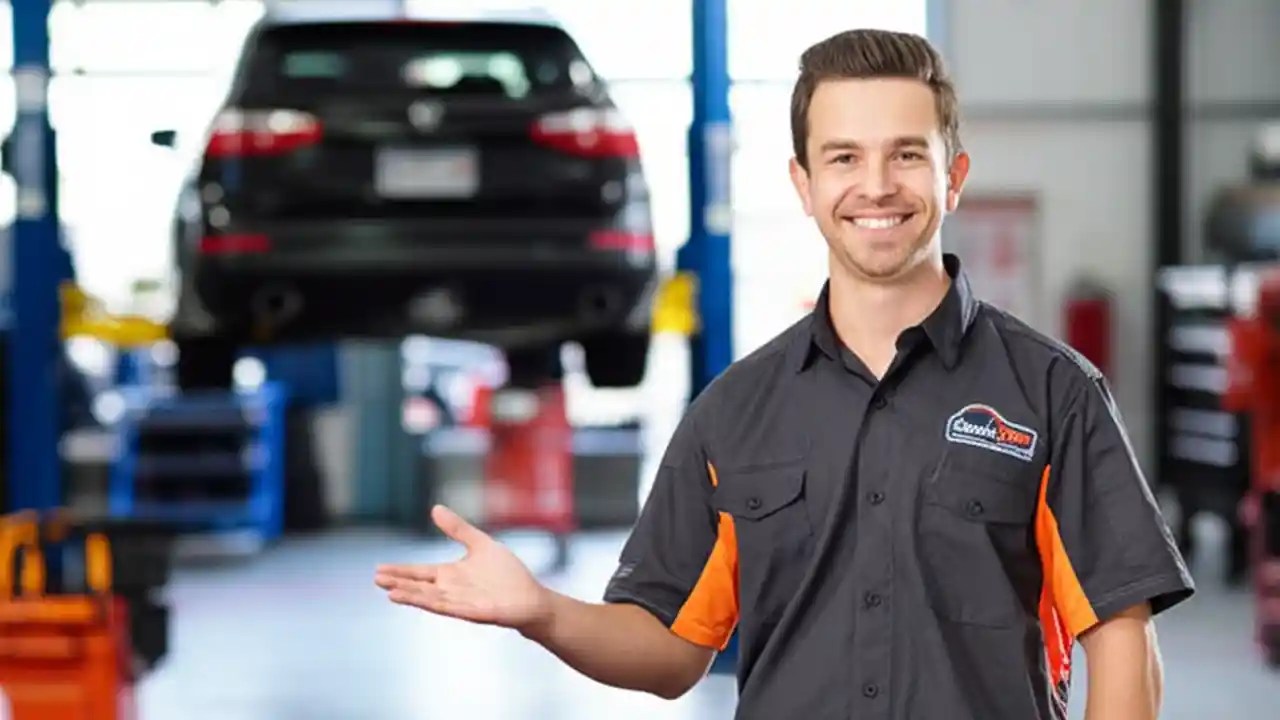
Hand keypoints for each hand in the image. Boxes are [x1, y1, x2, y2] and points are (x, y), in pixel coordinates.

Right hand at [374, 505, 551, 632]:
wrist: (529, 596)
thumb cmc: (507, 573)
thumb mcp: (480, 544)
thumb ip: (457, 529)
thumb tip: (435, 509)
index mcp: (450, 573)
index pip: (419, 572)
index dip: (400, 570)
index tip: (379, 569)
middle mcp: (450, 589)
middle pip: (418, 585)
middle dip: (398, 582)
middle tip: (376, 578)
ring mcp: (458, 601)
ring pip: (427, 597)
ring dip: (409, 594)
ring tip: (388, 590)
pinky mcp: (469, 610)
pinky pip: (445, 606)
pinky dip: (429, 603)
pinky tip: (417, 600)